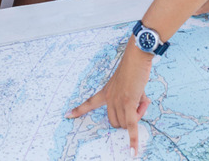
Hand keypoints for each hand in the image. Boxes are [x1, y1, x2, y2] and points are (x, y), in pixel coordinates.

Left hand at [67, 39, 153, 156]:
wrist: (137, 57)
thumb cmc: (135, 68)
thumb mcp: (128, 85)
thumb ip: (132, 100)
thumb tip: (139, 112)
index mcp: (106, 92)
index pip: (89, 102)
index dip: (78, 110)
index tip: (66, 115)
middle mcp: (109, 98)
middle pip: (115, 122)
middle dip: (127, 120)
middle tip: (137, 105)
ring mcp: (118, 101)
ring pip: (126, 123)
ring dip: (137, 116)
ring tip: (143, 100)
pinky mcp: (129, 103)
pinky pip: (131, 126)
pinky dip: (133, 139)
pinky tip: (133, 151)